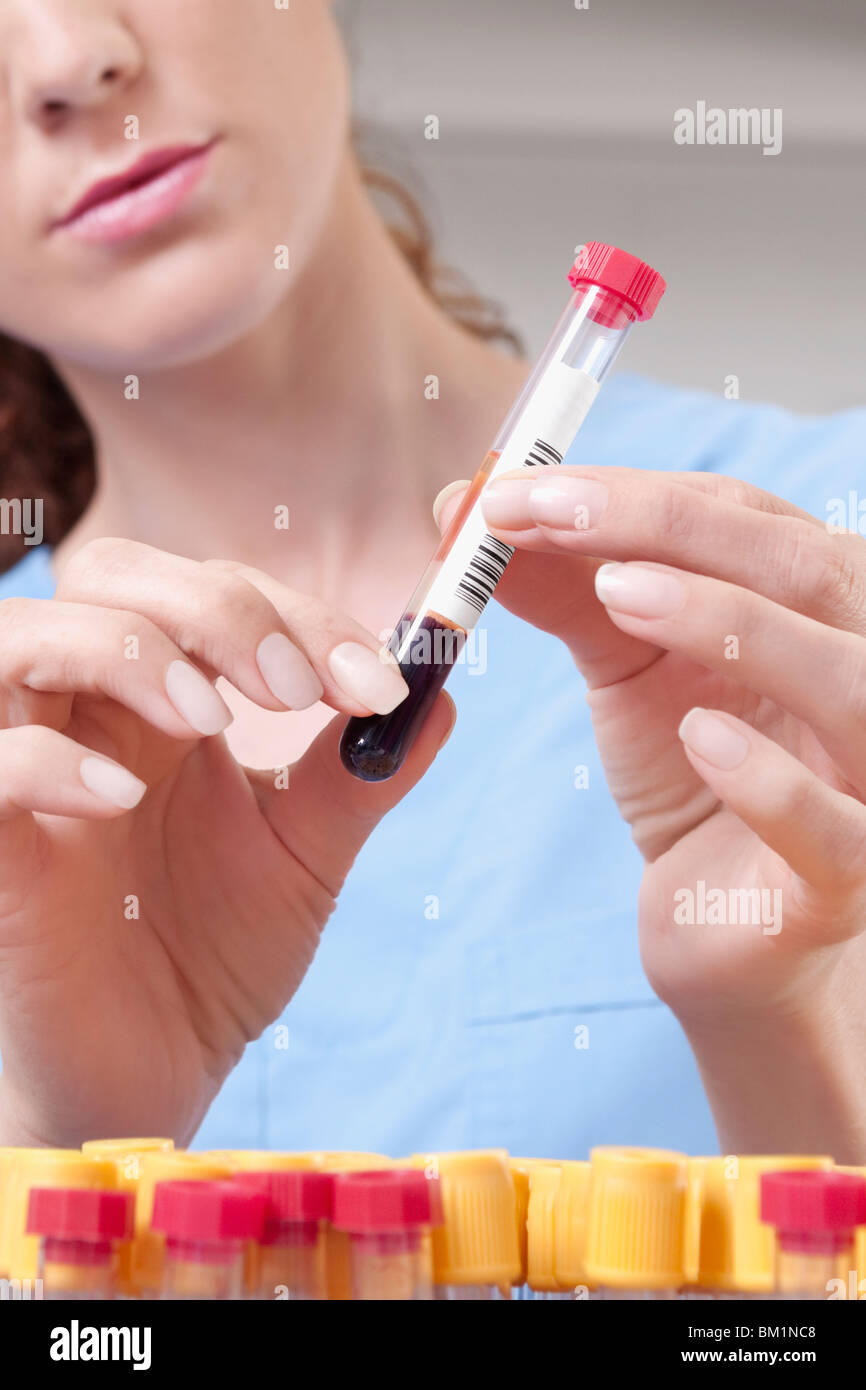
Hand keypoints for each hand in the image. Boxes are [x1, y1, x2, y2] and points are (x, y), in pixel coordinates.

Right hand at [0, 539, 452, 1146]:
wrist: (152, 1077)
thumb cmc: (214, 958)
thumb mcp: (303, 856)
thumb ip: (359, 774)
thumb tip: (440, 695)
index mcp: (164, 700)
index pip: (209, 589)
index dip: (295, 613)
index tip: (378, 682)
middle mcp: (88, 715)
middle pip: (108, 574)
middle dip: (213, 607)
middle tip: (297, 690)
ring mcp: (27, 773)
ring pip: (19, 634)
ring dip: (127, 650)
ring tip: (214, 720)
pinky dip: (44, 761)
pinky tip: (123, 800)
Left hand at [446, 466, 865, 1154]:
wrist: (729, 925)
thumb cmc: (694, 778)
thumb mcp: (631, 669)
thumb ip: (573, 591)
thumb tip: (470, 508)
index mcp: (818, 606)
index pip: (747, 519)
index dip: (636, 494)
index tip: (520, 491)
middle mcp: (863, 668)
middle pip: (804, 571)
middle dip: (671, 529)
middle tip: (552, 515)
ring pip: (842, 681)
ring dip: (732, 624)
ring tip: (622, 592)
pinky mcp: (846, 876)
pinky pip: (830, 825)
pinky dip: (770, 779)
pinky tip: (699, 737)